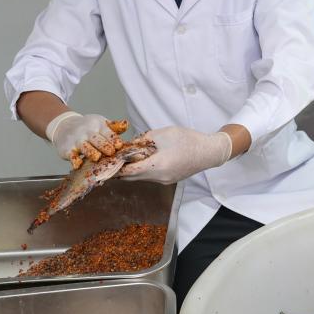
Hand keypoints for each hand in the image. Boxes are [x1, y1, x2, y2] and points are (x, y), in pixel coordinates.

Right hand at [46, 111, 118, 160]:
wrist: (65, 126)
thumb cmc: (88, 127)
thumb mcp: (101, 123)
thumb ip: (114, 127)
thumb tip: (126, 125)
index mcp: (98, 125)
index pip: (107, 132)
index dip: (113, 139)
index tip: (119, 145)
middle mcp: (87, 132)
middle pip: (96, 139)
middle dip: (104, 146)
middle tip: (111, 152)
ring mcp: (77, 141)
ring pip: (85, 147)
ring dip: (91, 152)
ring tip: (97, 157)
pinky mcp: (67, 150)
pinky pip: (71, 155)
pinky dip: (74, 160)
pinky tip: (78, 164)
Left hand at [118, 126, 232, 184]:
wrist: (209, 152)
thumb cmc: (188, 140)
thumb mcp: (163, 133)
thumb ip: (144, 139)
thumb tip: (131, 145)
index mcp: (157, 166)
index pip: (129, 172)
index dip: (115, 168)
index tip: (104, 164)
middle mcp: (159, 178)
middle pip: (132, 178)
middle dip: (120, 171)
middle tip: (108, 163)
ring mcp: (165, 180)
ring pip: (141, 177)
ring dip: (131, 170)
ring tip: (122, 160)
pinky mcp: (169, 179)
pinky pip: (149, 176)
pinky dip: (141, 170)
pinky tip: (139, 161)